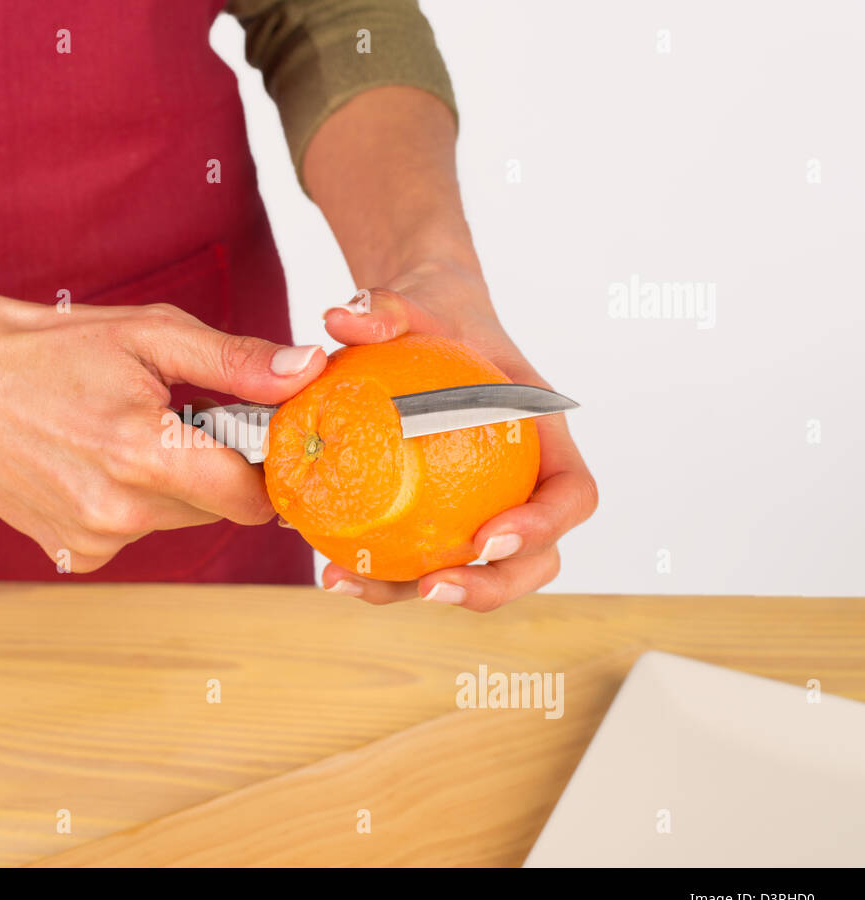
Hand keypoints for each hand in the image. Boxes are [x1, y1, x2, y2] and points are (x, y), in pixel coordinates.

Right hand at [0, 300, 325, 572]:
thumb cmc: (58, 349)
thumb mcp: (152, 335)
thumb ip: (237, 360)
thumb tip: (309, 369)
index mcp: (145, 453)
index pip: (250, 497)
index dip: (262, 467)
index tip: (250, 437)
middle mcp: (119, 510)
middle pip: (216, 509)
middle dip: (211, 468)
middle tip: (174, 421)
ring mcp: (92, 539)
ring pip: (175, 522)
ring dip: (170, 487)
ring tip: (127, 438)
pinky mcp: (73, 554)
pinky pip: (133, 536)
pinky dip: (129, 507)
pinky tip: (95, 467)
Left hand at [318, 261, 597, 609]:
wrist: (421, 329)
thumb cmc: (435, 317)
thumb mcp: (413, 301)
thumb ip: (386, 306)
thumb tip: (339, 318)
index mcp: (541, 435)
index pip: (572, 494)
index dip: (544, 526)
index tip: (489, 538)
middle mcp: (523, 481)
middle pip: (538, 558)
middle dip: (494, 587)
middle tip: (433, 588)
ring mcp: (485, 508)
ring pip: (477, 575)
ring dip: (422, 594)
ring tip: (354, 586)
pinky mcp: (440, 521)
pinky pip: (422, 560)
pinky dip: (383, 576)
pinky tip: (330, 572)